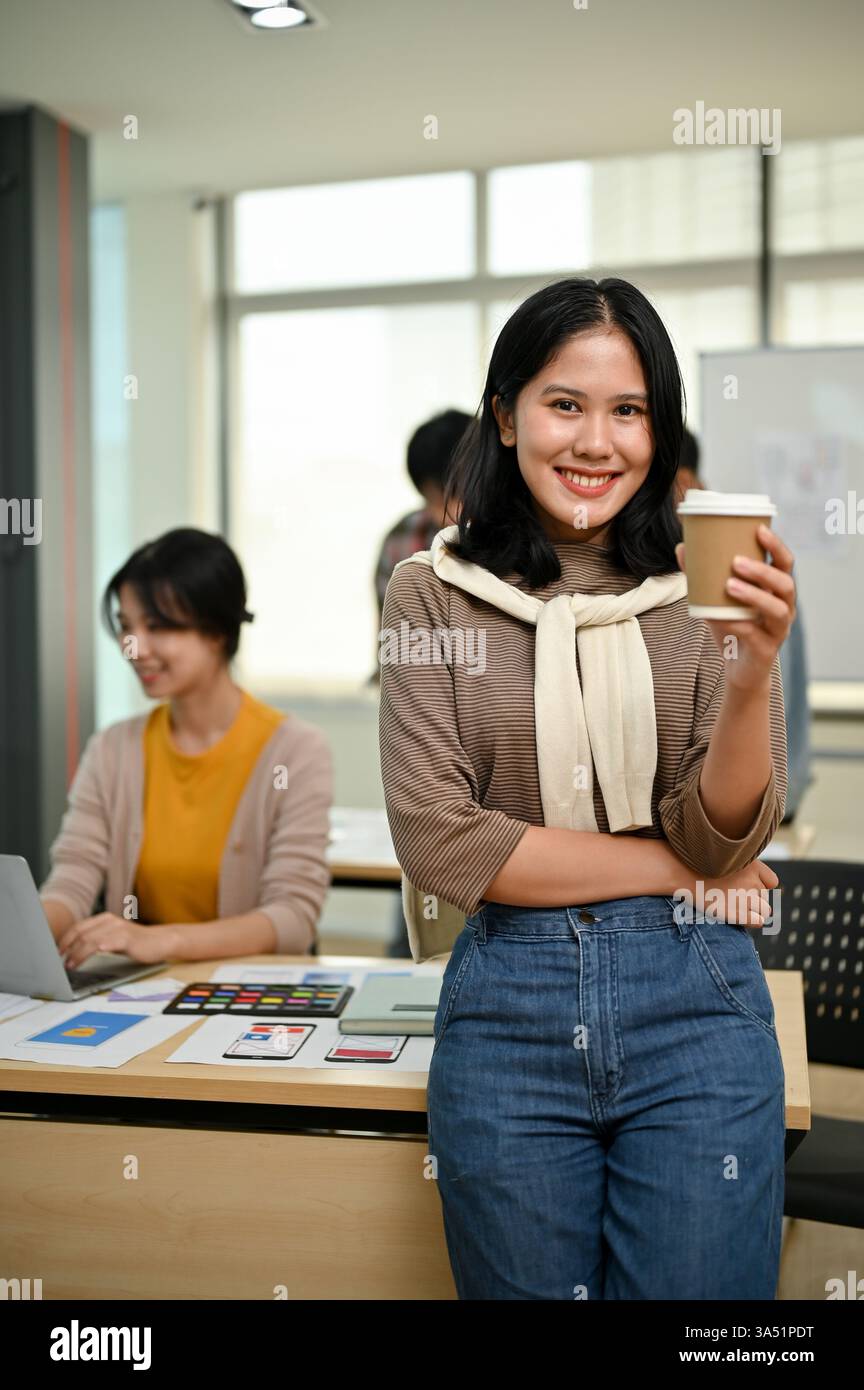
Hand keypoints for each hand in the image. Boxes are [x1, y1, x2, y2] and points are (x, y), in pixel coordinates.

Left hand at [57, 913, 175, 966]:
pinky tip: (88, 957)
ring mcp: (118, 929)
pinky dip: (96, 949)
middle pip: (81, 933)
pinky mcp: (127, 939)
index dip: (64, 940)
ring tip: (70, 965)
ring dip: (77, 953)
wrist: (161, 942)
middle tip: (60, 962)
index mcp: (104, 919)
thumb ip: (97, 941)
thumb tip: (75, 952)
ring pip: (90, 939)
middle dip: (67, 948)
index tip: (55, 953)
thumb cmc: (136, 943)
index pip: (78, 928)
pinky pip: (107, 942)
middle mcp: (110, 921)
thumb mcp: (113, 940)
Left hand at [675, 525, 796, 692]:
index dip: (776, 546)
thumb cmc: (732, 627)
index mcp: (777, 590)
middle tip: (735, 561)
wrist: (739, 669)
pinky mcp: (768, 650)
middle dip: (762, 571)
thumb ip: (703, 576)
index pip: (785, 563)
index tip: (759, 529)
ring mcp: (779, 630)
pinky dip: (737, 625)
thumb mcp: (717, 599)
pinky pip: (756, 635)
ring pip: (777, 609)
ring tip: (729, 585)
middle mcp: (784, 607)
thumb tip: (681, 547)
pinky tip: (720, 618)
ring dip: (754, 595)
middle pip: (786, 583)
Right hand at [699, 859, 779, 926]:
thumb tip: (764, 884)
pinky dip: (753, 921)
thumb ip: (746, 870)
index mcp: (753, 867)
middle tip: (733, 898)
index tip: (744, 886)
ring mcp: (746, 899)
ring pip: (764, 910)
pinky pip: (758, 921)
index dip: (760, 886)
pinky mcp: (738, 914)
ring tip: (734, 907)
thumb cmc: (702, 866)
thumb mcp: (727, 859)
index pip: (771, 882)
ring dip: (754, 911)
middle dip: (754, 900)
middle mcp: (753, 882)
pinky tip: (739, 916)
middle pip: (766, 898)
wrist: (682, 872)